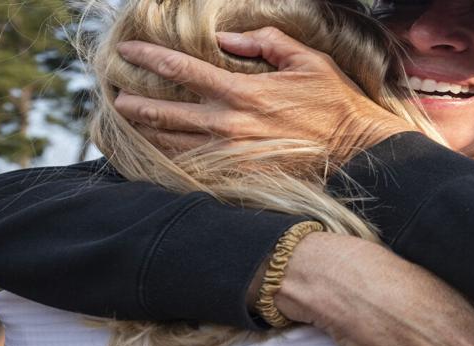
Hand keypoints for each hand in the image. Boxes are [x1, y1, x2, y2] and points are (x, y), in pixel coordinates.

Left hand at [114, 28, 411, 159]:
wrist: (360, 154)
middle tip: (114, 96)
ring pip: (174, 146)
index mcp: (242, 91)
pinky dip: (172, 165)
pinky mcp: (241, 180)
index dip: (148, 57)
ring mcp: (233, 157)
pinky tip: (159, 158)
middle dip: (134, 104)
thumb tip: (227, 38)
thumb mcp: (307, 60)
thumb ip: (265, 42)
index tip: (126, 52)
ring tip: (129, 127)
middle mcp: (230, 125)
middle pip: (165, 113)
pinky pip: (196, 173)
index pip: (181, 70)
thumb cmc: (337, 105)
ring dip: (146, 135)